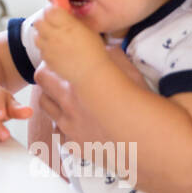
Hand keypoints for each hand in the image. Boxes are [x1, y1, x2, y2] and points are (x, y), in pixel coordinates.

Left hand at [33, 3, 113, 90]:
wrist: (91, 72)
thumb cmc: (94, 51)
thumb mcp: (87, 29)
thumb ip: (72, 20)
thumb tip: (63, 13)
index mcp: (67, 25)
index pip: (49, 11)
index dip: (51, 11)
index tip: (55, 12)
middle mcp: (55, 35)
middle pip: (39, 22)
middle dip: (44, 21)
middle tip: (52, 24)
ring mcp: (49, 48)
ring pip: (36, 36)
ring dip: (42, 35)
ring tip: (53, 38)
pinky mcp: (47, 59)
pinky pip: (40, 49)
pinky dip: (45, 48)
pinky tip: (55, 50)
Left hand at [34, 43, 146, 159]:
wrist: (149, 144)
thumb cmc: (145, 106)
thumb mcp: (130, 72)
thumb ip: (112, 55)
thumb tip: (104, 46)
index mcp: (80, 81)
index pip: (48, 64)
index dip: (53, 58)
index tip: (61, 57)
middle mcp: (69, 102)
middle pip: (42, 79)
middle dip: (49, 72)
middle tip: (60, 72)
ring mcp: (69, 126)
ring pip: (45, 105)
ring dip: (51, 96)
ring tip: (66, 96)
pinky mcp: (74, 146)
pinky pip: (58, 131)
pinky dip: (63, 125)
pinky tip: (77, 123)